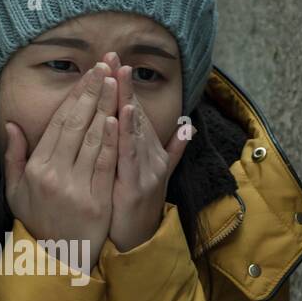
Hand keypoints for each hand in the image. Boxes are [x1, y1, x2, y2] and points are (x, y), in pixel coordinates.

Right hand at [3, 61, 118, 270]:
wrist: (58, 259)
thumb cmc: (39, 220)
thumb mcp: (16, 191)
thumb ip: (14, 156)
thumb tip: (12, 124)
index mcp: (37, 168)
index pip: (59, 123)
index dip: (75, 95)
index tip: (89, 74)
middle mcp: (54, 175)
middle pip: (77, 125)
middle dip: (93, 93)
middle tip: (106, 68)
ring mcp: (76, 188)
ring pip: (94, 140)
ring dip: (106, 108)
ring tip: (117, 84)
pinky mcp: (97, 202)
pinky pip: (106, 164)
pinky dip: (113, 140)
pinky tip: (120, 118)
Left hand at [102, 51, 191, 252]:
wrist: (139, 244)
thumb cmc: (138, 208)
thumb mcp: (154, 175)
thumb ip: (172, 150)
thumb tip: (188, 126)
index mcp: (149, 151)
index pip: (134, 112)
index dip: (125, 86)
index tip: (114, 61)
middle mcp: (150, 157)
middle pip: (134, 114)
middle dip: (123, 85)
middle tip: (113, 56)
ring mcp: (145, 171)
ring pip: (133, 131)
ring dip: (125, 101)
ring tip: (118, 77)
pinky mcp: (136, 187)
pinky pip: (127, 158)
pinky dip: (125, 136)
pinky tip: (118, 116)